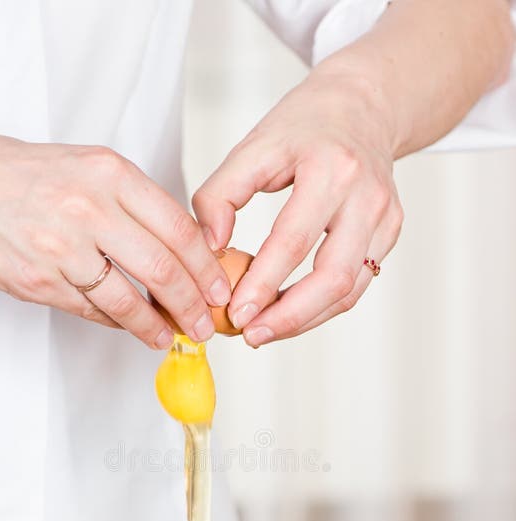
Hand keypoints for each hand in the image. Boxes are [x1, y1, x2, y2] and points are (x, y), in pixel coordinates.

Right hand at [0, 120, 230, 347]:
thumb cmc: (23, 176)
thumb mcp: (88, 168)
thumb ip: (134, 203)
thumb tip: (183, 248)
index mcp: (110, 174)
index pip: (179, 228)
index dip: (206, 267)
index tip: (218, 288)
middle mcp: (89, 207)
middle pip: (162, 268)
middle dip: (192, 304)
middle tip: (204, 323)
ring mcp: (62, 247)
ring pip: (128, 299)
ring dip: (157, 325)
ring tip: (171, 336)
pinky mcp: (40, 280)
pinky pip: (92, 311)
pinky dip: (118, 323)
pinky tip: (131, 327)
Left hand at [192, 66, 403, 346]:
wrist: (364, 105)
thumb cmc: (304, 127)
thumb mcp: (253, 146)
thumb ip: (219, 194)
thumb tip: (210, 248)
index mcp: (330, 168)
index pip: (293, 240)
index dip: (263, 284)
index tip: (234, 313)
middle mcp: (365, 195)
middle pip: (332, 277)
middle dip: (289, 316)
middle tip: (251, 335)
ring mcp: (385, 216)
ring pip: (349, 290)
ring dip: (305, 320)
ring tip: (265, 332)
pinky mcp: (391, 232)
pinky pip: (357, 284)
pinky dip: (322, 307)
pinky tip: (290, 314)